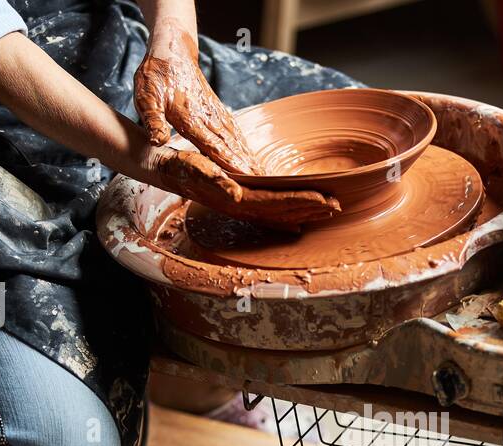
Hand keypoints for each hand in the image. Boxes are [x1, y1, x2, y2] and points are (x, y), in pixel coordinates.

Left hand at [134, 21, 259, 174]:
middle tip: (261, 184)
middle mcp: (207, 117)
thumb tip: (157, 141)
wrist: (172, 50)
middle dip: (245, 165)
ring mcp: (214, 112)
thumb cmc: (155, 74)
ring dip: (248, 156)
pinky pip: (233, 129)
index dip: (229, 163)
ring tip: (261, 174)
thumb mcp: (146, 96)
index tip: (244, 178)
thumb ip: (152, 119)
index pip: (213, 145)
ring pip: (235, 138)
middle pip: (230, 145)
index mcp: (190, 118)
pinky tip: (250, 154)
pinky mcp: (216, 108)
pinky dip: (243, 144)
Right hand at [144, 147, 339, 228]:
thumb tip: (235, 192)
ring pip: (280, 213)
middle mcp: (242, 205)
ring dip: (304, 212)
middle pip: (284, 210)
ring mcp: (242, 206)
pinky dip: (288, 217)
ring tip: (329, 210)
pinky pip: (270, 212)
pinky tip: (301, 222)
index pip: (277, 202)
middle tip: (339, 207)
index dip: (302, 202)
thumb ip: (214, 179)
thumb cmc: (179, 165)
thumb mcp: (194, 167)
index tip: (326, 200)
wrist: (163, 170)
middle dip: (311, 209)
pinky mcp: (240, 201)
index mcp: (237, 198)